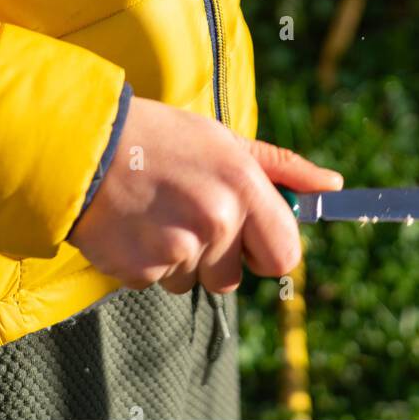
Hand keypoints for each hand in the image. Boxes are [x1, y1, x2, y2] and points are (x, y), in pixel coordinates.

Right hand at [67, 96, 342, 293]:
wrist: (86, 146)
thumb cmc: (161, 138)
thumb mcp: (225, 141)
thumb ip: (282, 167)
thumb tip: (332, 185)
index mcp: (243, 186)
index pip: (285, 254)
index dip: (269, 251)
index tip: (251, 240)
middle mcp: (216, 220)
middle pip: (235, 278)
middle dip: (220, 259)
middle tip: (191, 217)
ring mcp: (178, 249)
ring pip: (194, 280)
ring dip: (180, 258)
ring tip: (157, 213)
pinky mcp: (141, 271)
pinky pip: (158, 281)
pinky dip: (148, 261)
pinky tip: (136, 224)